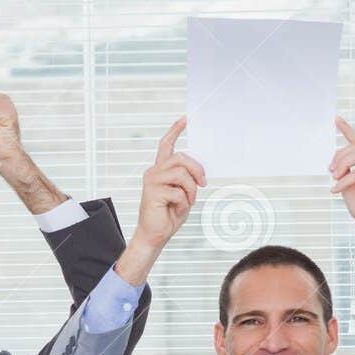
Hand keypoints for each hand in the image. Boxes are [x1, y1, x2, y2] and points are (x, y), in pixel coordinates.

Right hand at [134, 118, 204, 248]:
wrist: (155, 235)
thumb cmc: (168, 214)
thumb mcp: (183, 192)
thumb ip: (187, 178)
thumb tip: (198, 169)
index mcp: (160, 170)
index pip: (166, 145)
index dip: (175, 131)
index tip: (185, 119)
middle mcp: (154, 172)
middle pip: (181, 158)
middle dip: (197, 170)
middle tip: (203, 183)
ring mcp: (152, 181)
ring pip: (182, 173)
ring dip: (191, 189)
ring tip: (188, 200)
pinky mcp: (152, 192)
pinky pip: (179, 191)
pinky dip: (184, 202)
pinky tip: (176, 208)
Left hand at [331, 118, 354, 233]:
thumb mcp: (349, 187)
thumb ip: (344, 173)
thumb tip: (337, 165)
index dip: (347, 129)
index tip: (336, 119)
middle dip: (339, 156)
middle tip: (331, 172)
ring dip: (343, 163)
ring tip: (334, 177)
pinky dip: (344, 181)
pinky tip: (336, 190)